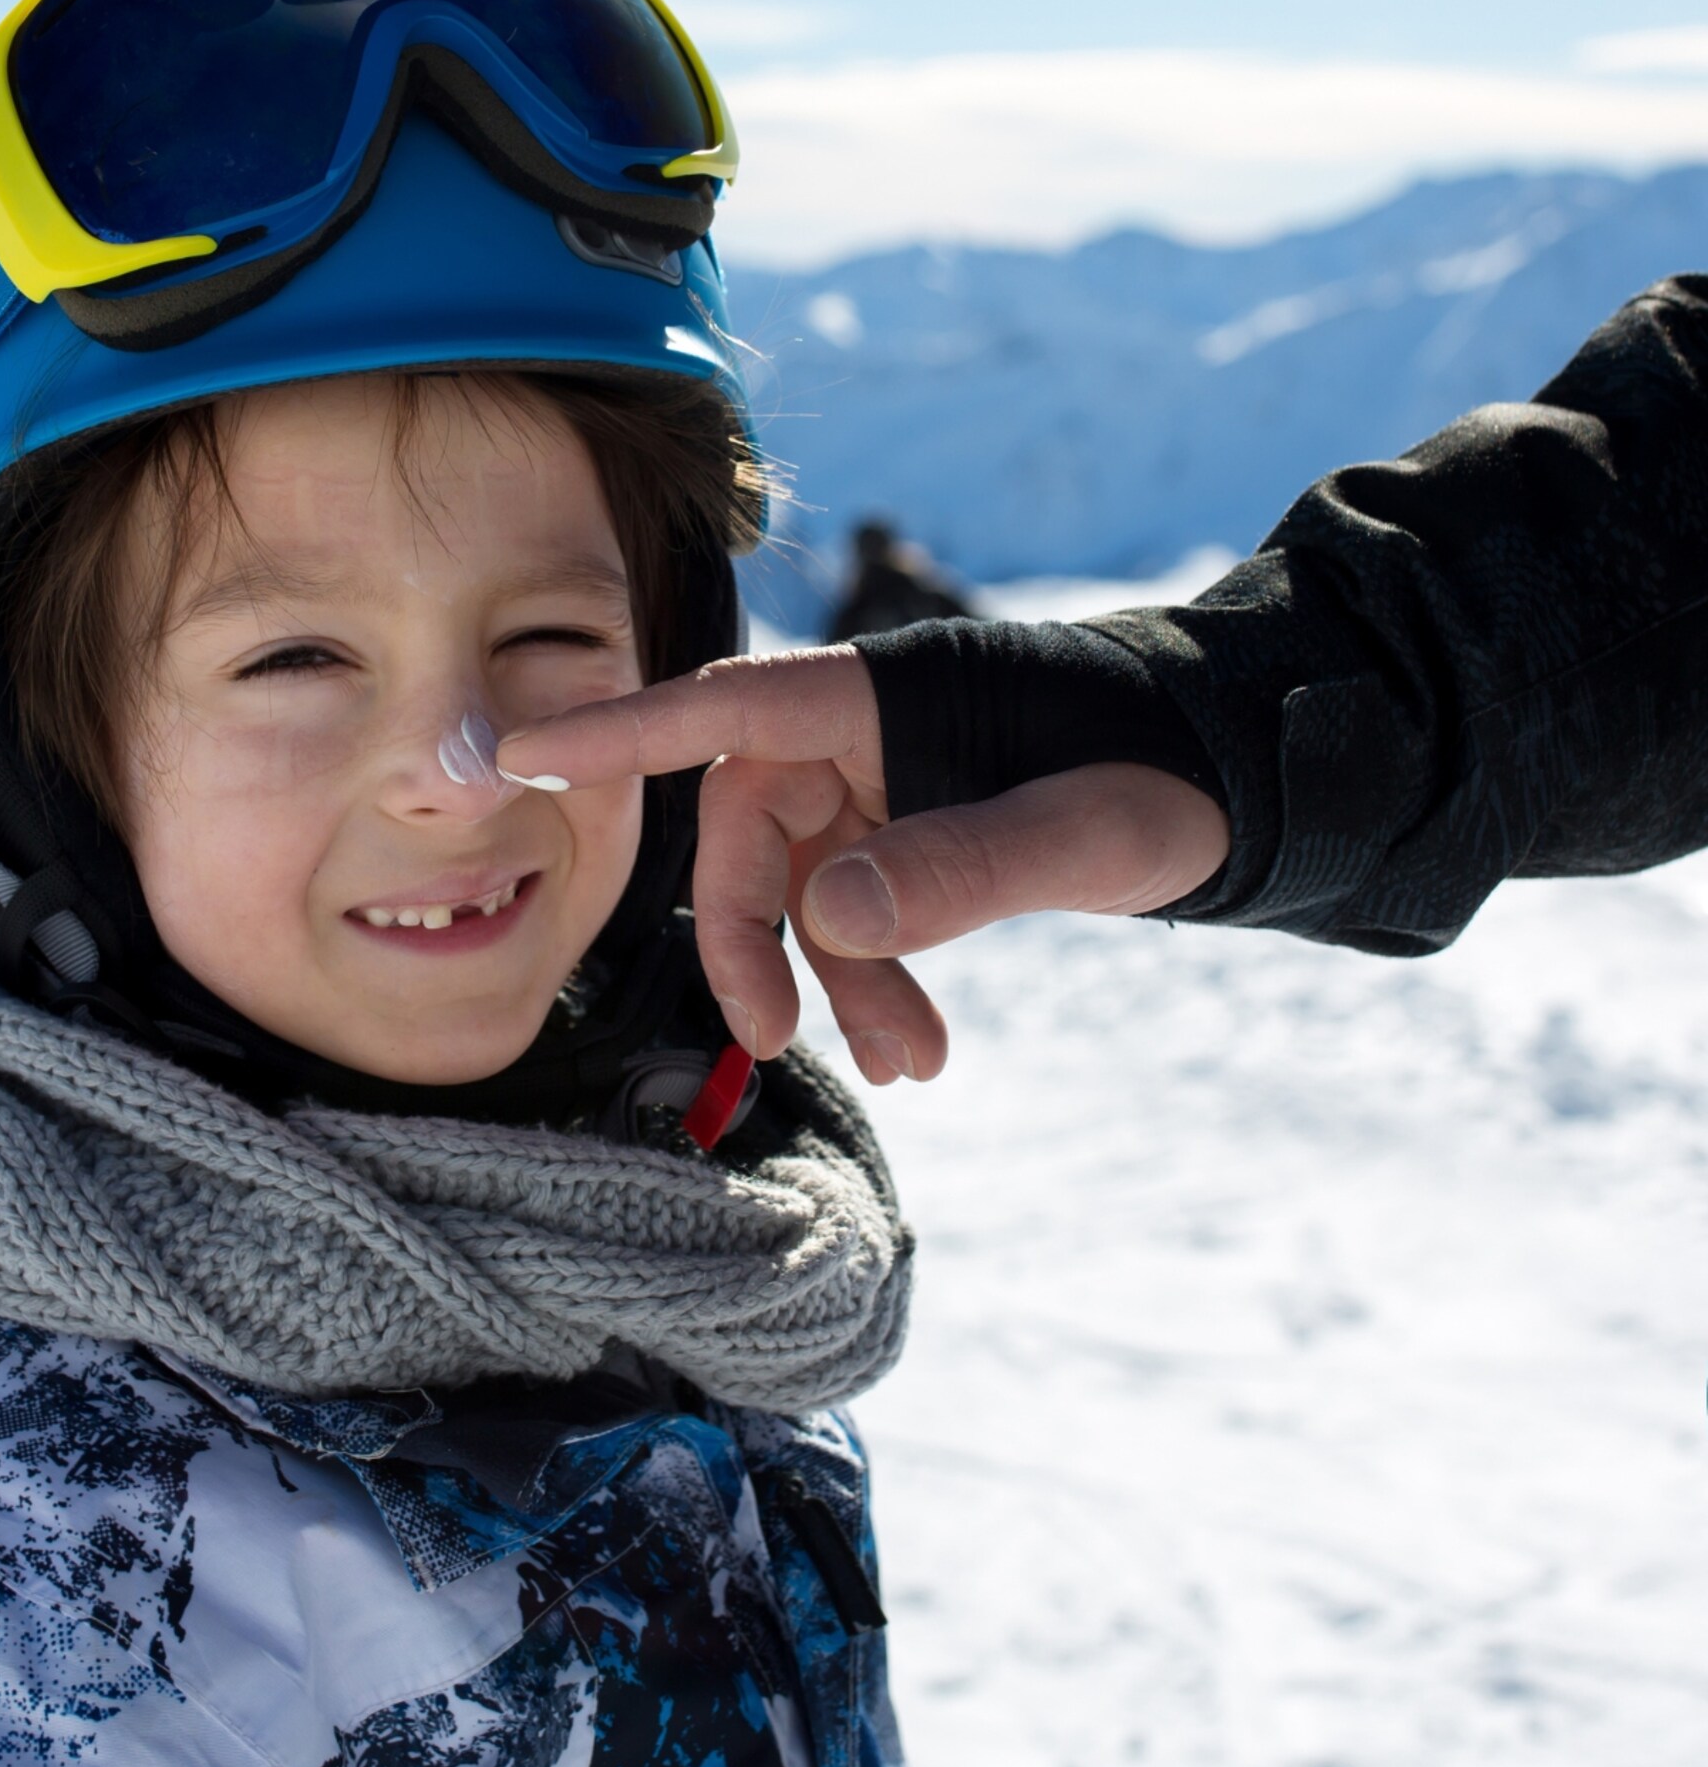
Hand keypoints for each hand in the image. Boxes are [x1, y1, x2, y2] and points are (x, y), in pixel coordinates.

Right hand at [497, 647, 1230, 1083]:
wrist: (1246, 781)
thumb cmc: (1173, 773)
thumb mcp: (1088, 829)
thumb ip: (966, 865)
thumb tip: (833, 917)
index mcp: (880, 697)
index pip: (725, 709)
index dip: (617, 732)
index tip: (520, 748)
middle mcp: (861, 735)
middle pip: (748, 833)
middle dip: (762, 943)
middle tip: (784, 1040)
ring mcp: (882, 787)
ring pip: (805, 891)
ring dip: (838, 985)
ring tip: (915, 1069)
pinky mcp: (912, 833)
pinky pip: (860, 911)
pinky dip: (877, 980)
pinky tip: (921, 1049)